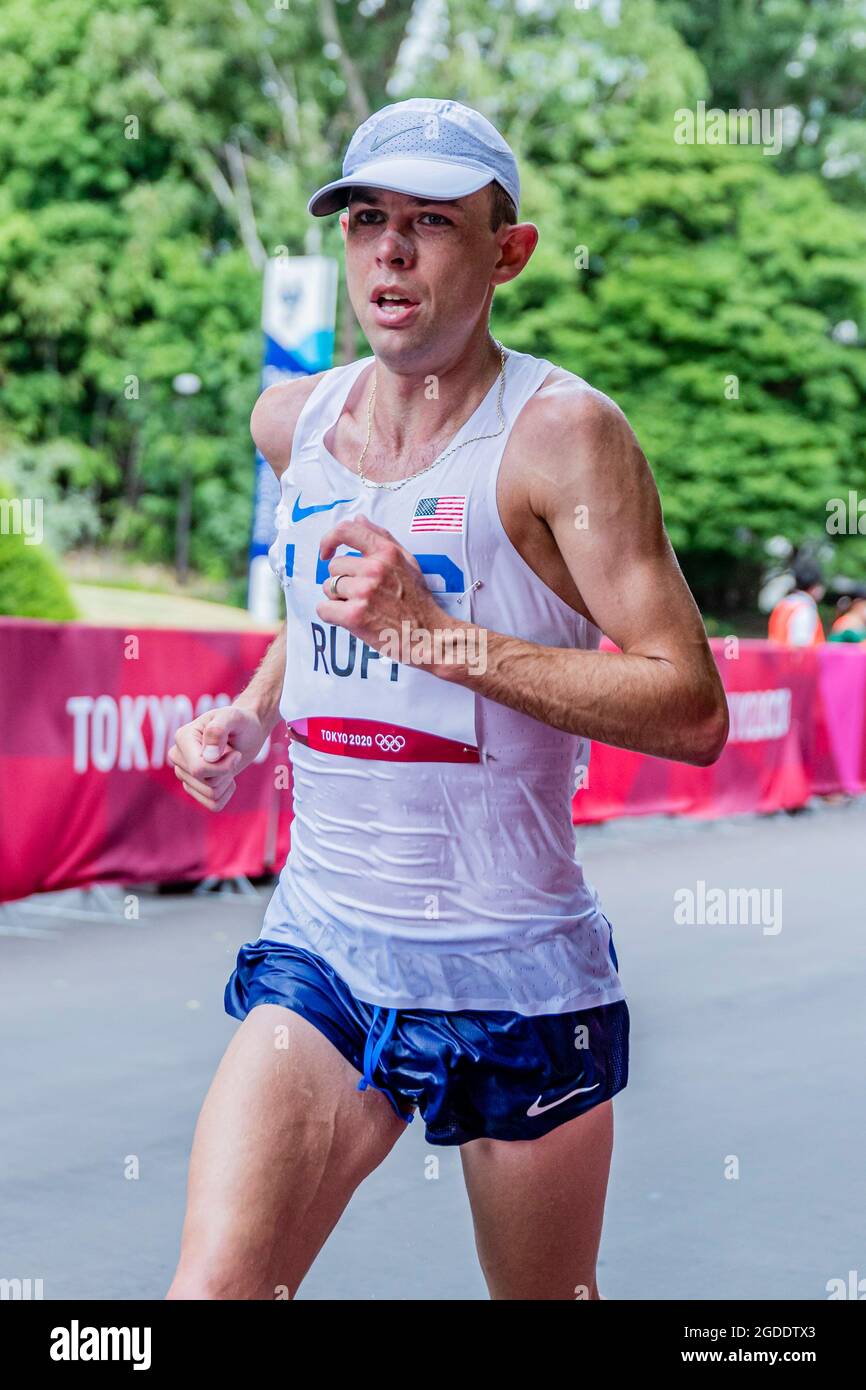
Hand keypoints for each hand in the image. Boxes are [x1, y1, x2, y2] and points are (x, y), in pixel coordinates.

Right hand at [167, 704, 268, 811]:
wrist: (247, 732)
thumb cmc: (240, 722)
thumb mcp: (234, 717)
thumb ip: (218, 730)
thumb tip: (208, 756)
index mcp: (182, 738)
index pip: (198, 769)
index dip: (223, 766)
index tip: (235, 753)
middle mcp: (178, 756)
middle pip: (205, 783)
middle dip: (226, 772)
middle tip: (233, 755)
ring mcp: (184, 773)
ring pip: (210, 794)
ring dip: (227, 781)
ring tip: (229, 763)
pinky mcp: (193, 786)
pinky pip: (212, 804)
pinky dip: (226, 794)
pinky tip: (228, 778)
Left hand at [316, 515, 441, 652]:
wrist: (430, 637)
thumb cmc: (418, 602)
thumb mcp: (408, 562)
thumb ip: (383, 538)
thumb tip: (358, 520)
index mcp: (387, 552)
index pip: (346, 530)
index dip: (329, 540)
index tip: (326, 552)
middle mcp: (374, 568)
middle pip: (334, 567)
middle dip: (343, 581)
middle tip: (363, 595)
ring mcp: (364, 592)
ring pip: (328, 588)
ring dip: (339, 599)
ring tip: (363, 607)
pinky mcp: (354, 615)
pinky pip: (324, 609)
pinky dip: (332, 616)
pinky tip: (352, 620)